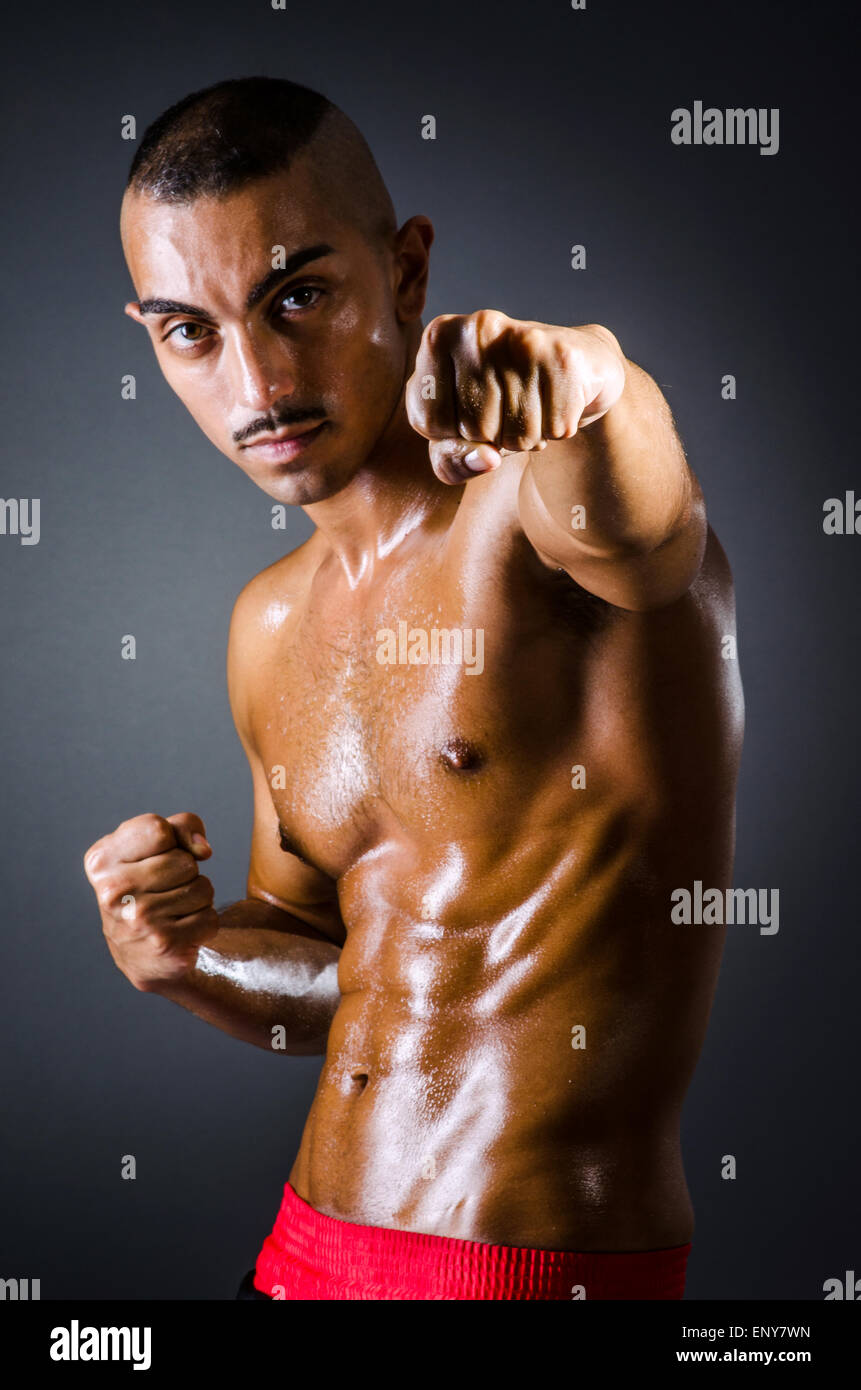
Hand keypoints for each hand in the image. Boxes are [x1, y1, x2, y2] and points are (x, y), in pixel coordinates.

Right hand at [83, 812, 217, 990]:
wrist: (142, 955)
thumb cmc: (150, 888)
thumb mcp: (153, 847)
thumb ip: (179, 827)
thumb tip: (202, 850)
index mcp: (101, 861)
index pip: (158, 829)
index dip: (171, 840)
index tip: (158, 856)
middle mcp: (113, 890)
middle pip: (184, 861)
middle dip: (186, 873)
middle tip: (164, 891)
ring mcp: (138, 919)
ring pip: (202, 888)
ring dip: (197, 898)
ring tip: (172, 910)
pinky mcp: (164, 944)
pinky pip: (210, 918)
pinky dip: (204, 924)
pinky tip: (180, 931)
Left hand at [405, 311, 625, 483]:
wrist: (571, 362)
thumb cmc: (501, 401)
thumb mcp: (456, 433)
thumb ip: (450, 460)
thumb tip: (486, 459)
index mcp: (438, 338)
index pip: (430, 422)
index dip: (452, 434)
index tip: (468, 411)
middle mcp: (477, 329)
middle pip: (474, 429)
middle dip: (493, 438)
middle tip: (507, 409)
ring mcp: (523, 339)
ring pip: (516, 435)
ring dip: (528, 437)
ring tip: (532, 405)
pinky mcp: (563, 358)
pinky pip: (554, 430)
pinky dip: (557, 429)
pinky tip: (554, 400)